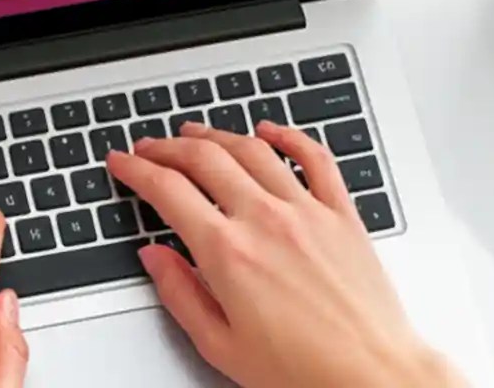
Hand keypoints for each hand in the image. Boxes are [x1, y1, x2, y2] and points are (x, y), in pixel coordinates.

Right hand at [106, 122, 464, 387]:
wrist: (371, 373)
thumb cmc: (302, 370)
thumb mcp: (220, 345)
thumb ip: (179, 294)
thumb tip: (153, 257)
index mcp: (228, 253)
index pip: (168, 191)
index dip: (136, 170)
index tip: (122, 162)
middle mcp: (265, 220)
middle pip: (205, 159)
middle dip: (167, 147)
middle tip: (149, 147)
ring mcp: (307, 211)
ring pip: (253, 149)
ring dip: (216, 135)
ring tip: (194, 134)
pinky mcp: (342, 213)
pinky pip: (315, 158)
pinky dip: (288, 136)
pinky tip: (270, 130)